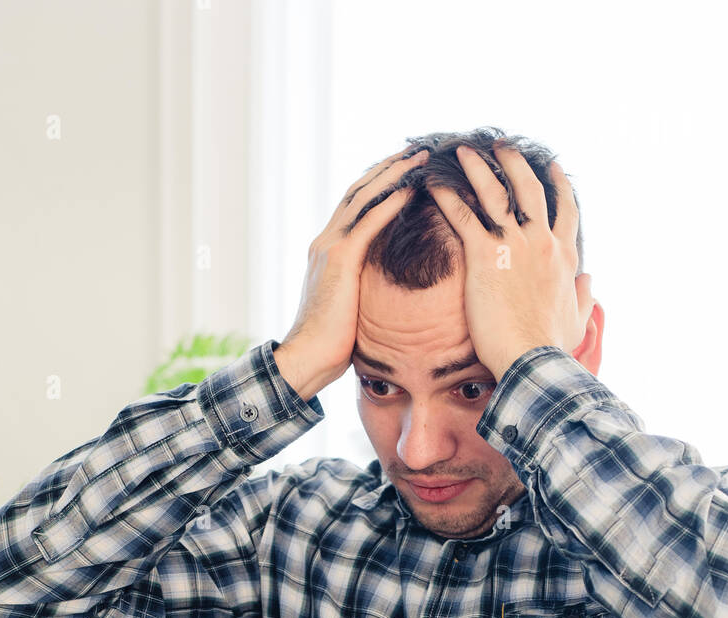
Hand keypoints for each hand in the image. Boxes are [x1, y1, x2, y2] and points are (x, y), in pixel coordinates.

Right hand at [274, 146, 428, 400]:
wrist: (307, 357)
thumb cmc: (331, 342)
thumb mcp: (349, 305)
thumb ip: (360, 286)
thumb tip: (381, 287)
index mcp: (326, 250)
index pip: (354, 205)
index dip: (379, 183)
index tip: (403, 168)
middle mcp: (325, 241)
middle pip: (359, 191)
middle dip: (388, 168)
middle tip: (417, 151)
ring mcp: (330, 248)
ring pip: (364, 198)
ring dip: (394, 175)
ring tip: (420, 159)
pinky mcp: (340, 260)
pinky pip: (369, 223)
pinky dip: (390, 203)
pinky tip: (410, 189)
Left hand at [425, 144, 592, 381]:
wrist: (532, 357)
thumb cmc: (552, 346)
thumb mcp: (577, 318)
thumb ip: (584, 295)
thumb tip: (589, 279)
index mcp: (564, 256)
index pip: (566, 210)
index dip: (558, 185)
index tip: (551, 168)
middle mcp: (541, 241)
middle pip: (529, 189)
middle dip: (515, 163)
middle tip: (502, 147)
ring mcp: (514, 244)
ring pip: (496, 192)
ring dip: (479, 168)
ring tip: (464, 152)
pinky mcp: (485, 255)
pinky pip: (464, 215)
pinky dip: (448, 196)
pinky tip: (434, 184)